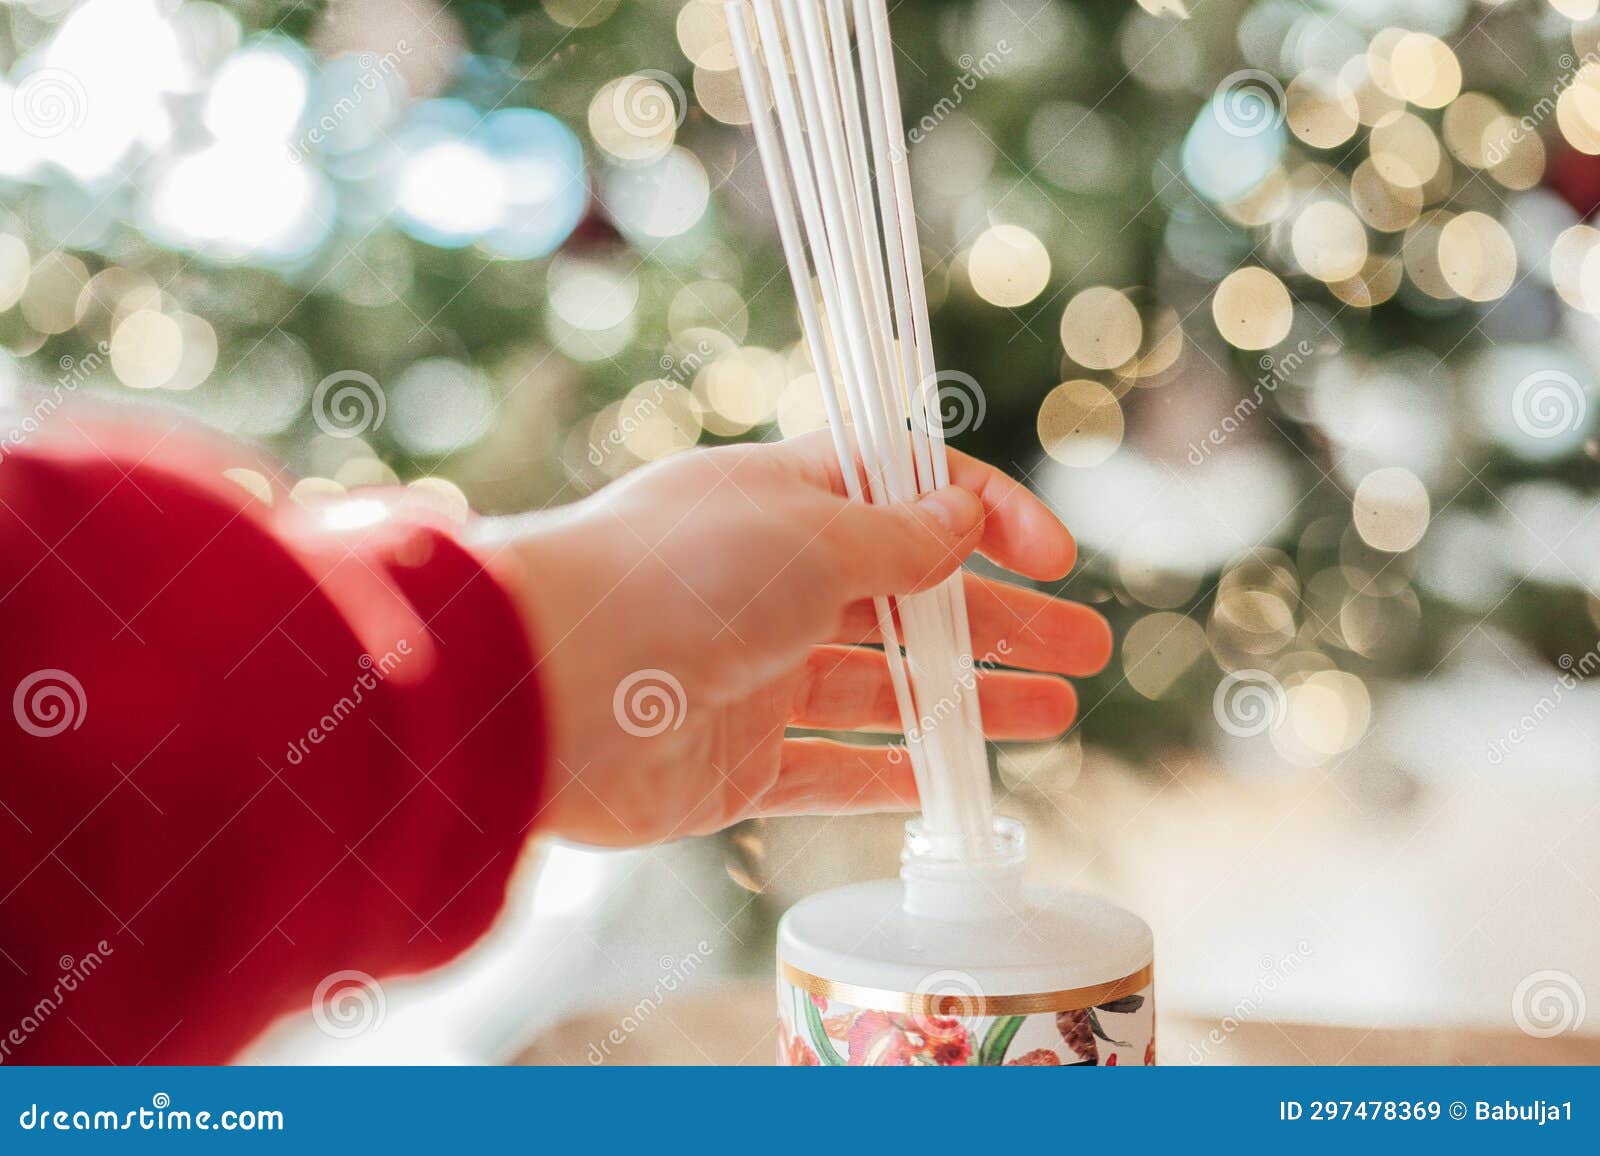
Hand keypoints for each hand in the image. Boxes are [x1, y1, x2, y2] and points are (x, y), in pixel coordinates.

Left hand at [477, 432, 1110, 846]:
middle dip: (998, 618)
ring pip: (882, 686)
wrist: (546, 690)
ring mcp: (753, 674)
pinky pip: (831, 768)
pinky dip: (894, 775)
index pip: (901, 492)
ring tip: (1054, 711)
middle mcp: (768, 583)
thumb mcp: (811, 533)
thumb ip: (898, 540)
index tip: (1050, 554)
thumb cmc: (673, 579)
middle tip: (1083, 645)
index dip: (982, 514)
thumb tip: (961, 518)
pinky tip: (958, 784)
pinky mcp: (734, 760)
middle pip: (907, 598)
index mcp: (780, 502)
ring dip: (968, 698)